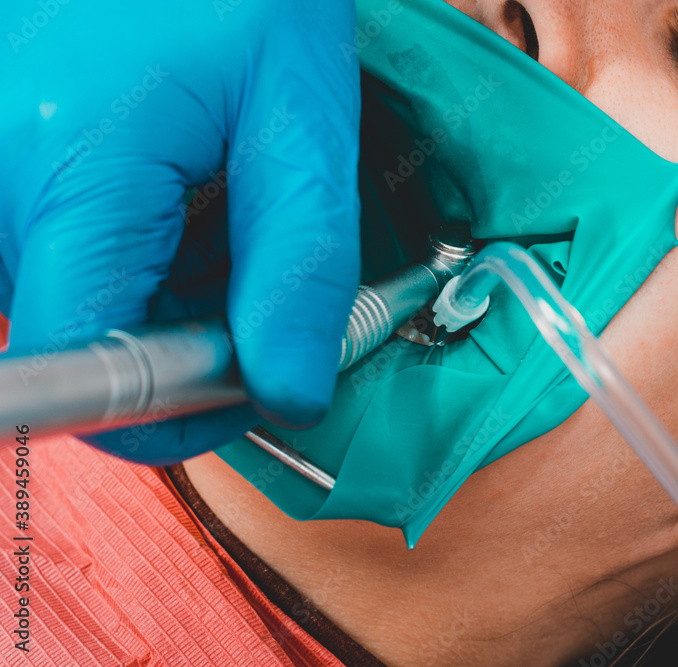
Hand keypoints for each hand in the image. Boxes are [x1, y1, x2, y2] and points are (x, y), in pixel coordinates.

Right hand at [0, 0, 360, 462]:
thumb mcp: (300, 116)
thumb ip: (298, 265)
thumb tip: (289, 394)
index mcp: (68, 176)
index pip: (88, 375)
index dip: (180, 404)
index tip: (258, 377)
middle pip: (85, 340)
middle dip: (189, 333)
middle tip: (259, 257)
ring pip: (75, 298)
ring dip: (166, 287)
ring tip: (219, 201)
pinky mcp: (1, 160)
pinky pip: (57, 251)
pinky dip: (132, 249)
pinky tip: (177, 188)